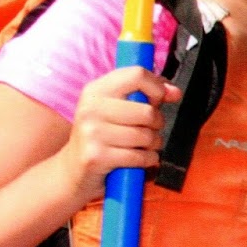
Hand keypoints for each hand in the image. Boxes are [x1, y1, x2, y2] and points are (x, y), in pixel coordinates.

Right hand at [58, 67, 181, 201]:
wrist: (72, 171)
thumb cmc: (102, 137)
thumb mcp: (118, 109)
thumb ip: (149, 95)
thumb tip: (174, 92)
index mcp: (96, 90)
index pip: (136, 75)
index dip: (156, 89)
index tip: (156, 101)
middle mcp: (91, 108)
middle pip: (148, 112)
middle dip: (156, 125)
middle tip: (145, 130)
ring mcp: (92, 132)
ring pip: (147, 136)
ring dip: (152, 145)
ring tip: (138, 146)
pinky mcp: (96, 156)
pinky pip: (140, 157)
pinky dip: (146, 160)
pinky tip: (134, 160)